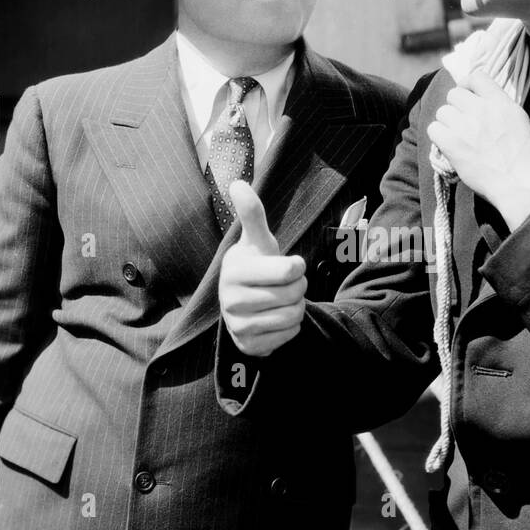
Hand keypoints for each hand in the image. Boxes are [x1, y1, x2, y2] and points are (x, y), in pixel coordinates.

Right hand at [219, 181, 306, 356]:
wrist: (245, 304)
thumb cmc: (257, 266)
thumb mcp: (258, 240)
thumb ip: (252, 214)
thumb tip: (237, 183)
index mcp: (234, 270)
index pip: (289, 271)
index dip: (297, 267)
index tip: (290, 265)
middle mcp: (230, 300)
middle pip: (294, 294)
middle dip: (298, 288)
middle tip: (286, 285)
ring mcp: (237, 326)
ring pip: (294, 316)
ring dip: (297, 307)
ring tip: (283, 301)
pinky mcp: (248, 345)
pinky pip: (289, 335)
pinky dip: (292, 327)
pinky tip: (277, 319)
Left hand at [426, 68, 529, 228]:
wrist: (521, 184)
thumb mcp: (525, 124)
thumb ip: (506, 110)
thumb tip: (494, 108)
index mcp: (501, 102)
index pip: (476, 76)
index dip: (468, 85)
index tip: (468, 95)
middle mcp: (481, 109)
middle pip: (454, 94)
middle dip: (457, 106)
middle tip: (463, 122)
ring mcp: (465, 126)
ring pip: (442, 111)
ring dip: (447, 123)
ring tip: (456, 136)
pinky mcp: (452, 144)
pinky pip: (433, 129)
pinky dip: (439, 137)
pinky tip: (448, 146)